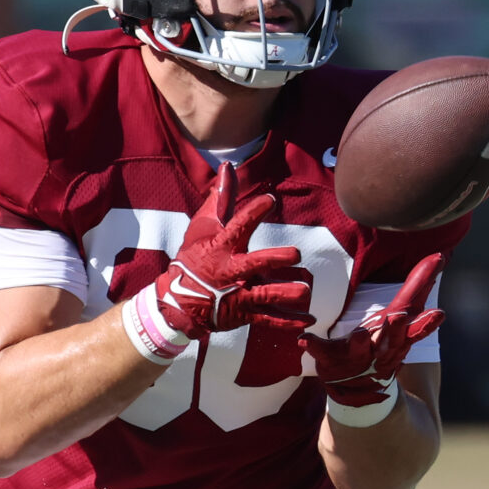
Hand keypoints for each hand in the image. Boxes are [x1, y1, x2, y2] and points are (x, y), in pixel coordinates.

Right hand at [124, 163, 313, 363]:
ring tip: (305, 291)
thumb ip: (220, 199)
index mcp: (222, 246)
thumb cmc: (194, 257)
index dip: (253, 212)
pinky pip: (270, 320)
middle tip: (295, 254)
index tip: (270, 200)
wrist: (179, 301)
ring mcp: (239, 295)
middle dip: (275, 259)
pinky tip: (309, 319)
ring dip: (288, 293)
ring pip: (267, 295)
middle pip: (256, 264)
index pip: (238, 226)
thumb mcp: (202, 227)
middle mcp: (232, 271)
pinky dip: (290, 321)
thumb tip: (228, 167)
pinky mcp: (245, 314)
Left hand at [298, 253, 445, 426]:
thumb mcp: (402, 317)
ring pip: (360, 348)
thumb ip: (417, 288)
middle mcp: (382, 347)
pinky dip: (314, 345)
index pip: (415, 314)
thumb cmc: (383, 345)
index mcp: (398, 334)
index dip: (426, 299)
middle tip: (402, 316)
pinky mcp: (332, 360)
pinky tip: (305, 339)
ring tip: (360, 334)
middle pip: (393, 338)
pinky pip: (322, 352)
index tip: (438, 284)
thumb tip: (440, 254)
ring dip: (360, 342)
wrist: (361, 392)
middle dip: (398, 328)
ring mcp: (357, 356)